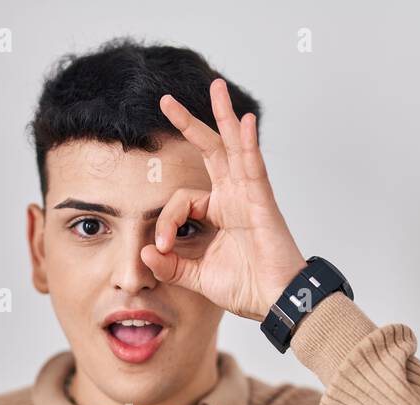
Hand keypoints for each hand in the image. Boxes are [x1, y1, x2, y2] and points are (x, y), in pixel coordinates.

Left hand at [140, 78, 308, 322]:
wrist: (274, 301)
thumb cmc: (246, 288)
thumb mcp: (196, 277)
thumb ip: (170, 265)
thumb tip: (145, 252)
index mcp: (218, 212)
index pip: (181, 200)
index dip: (166, 221)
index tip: (162, 248)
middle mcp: (233, 197)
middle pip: (210, 151)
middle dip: (189, 124)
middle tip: (166, 101)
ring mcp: (249, 196)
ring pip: (233, 148)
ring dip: (224, 117)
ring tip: (216, 88)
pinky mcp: (262, 202)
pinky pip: (254, 167)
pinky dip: (249, 144)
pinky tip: (245, 121)